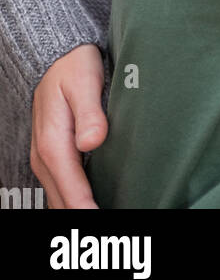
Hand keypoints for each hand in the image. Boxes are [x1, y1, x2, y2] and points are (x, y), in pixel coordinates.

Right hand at [31, 44, 106, 208]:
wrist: (57, 56)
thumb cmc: (73, 66)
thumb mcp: (84, 81)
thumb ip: (89, 112)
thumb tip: (92, 142)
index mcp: (53, 144)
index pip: (72, 191)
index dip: (88, 210)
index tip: (105, 219)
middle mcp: (44, 157)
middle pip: (63, 202)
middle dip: (84, 216)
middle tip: (115, 223)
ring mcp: (46, 159)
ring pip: (60, 199)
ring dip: (79, 210)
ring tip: (106, 218)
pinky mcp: (53, 157)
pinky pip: (61, 188)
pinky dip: (74, 201)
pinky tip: (94, 205)